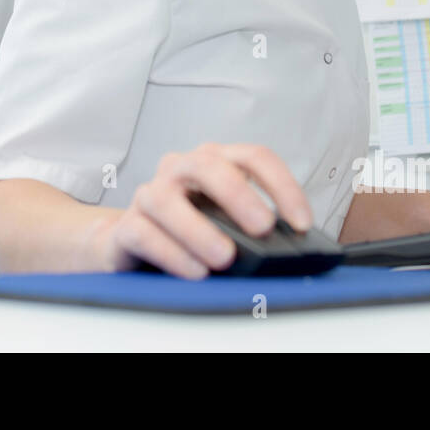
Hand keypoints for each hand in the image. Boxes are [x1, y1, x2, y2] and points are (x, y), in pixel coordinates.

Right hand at [95, 143, 312, 279]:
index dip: (282, 186)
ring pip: (167, 200)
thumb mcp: (226, 219)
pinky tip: (195, 272)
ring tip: (224, 258)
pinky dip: (172, 254)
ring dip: (199, 229)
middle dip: (239, 195)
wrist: (131, 243)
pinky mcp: (127, 226)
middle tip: (263, 228)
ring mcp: (150, 194)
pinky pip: (144, 234)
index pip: (254, 157)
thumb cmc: (190, 229)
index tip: (302, 223)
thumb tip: (291, 251)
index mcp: (214, 161)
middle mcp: (181, 169)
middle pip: (209, 165)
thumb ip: (252, 225)